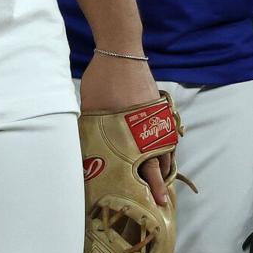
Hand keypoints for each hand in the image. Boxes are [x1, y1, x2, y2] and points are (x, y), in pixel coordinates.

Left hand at [80, 52, 169, 206]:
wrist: (120, 50)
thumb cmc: (102, 79)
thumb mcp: (91, 108)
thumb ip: (93, 130)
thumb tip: (85, 150)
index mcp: (135, 131)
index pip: (148, 167)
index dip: (154, 186)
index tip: (159, 202)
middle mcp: (150, 127)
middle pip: (162, 160)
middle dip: (162, 181)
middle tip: (162, 200)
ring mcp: (155, 116)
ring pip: (166, 147)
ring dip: (164, 163)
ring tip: (162, 180)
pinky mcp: (156, 106)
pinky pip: (163, 133)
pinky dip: (163, 145)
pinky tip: (157, 152)